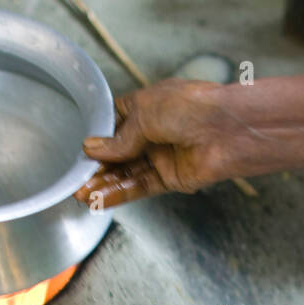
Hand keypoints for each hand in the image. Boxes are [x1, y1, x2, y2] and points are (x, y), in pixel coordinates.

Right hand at [74, 80, 241, 208]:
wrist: (228, 128)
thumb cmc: (192, 106)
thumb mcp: (144, 114)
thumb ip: (118, 138)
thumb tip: (91, 149)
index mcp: (147, 106)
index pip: (114, 123)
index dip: (97, 137)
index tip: (79, 149)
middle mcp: (154, 131)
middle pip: (118, 153)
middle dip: (97, 166)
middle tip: (75, 178)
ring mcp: (162, 156)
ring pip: (126, 173)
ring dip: (103, 183)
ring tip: (80, 192)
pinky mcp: (171, 178)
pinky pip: (140, 187)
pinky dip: (119, 193)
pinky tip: (99, 198)